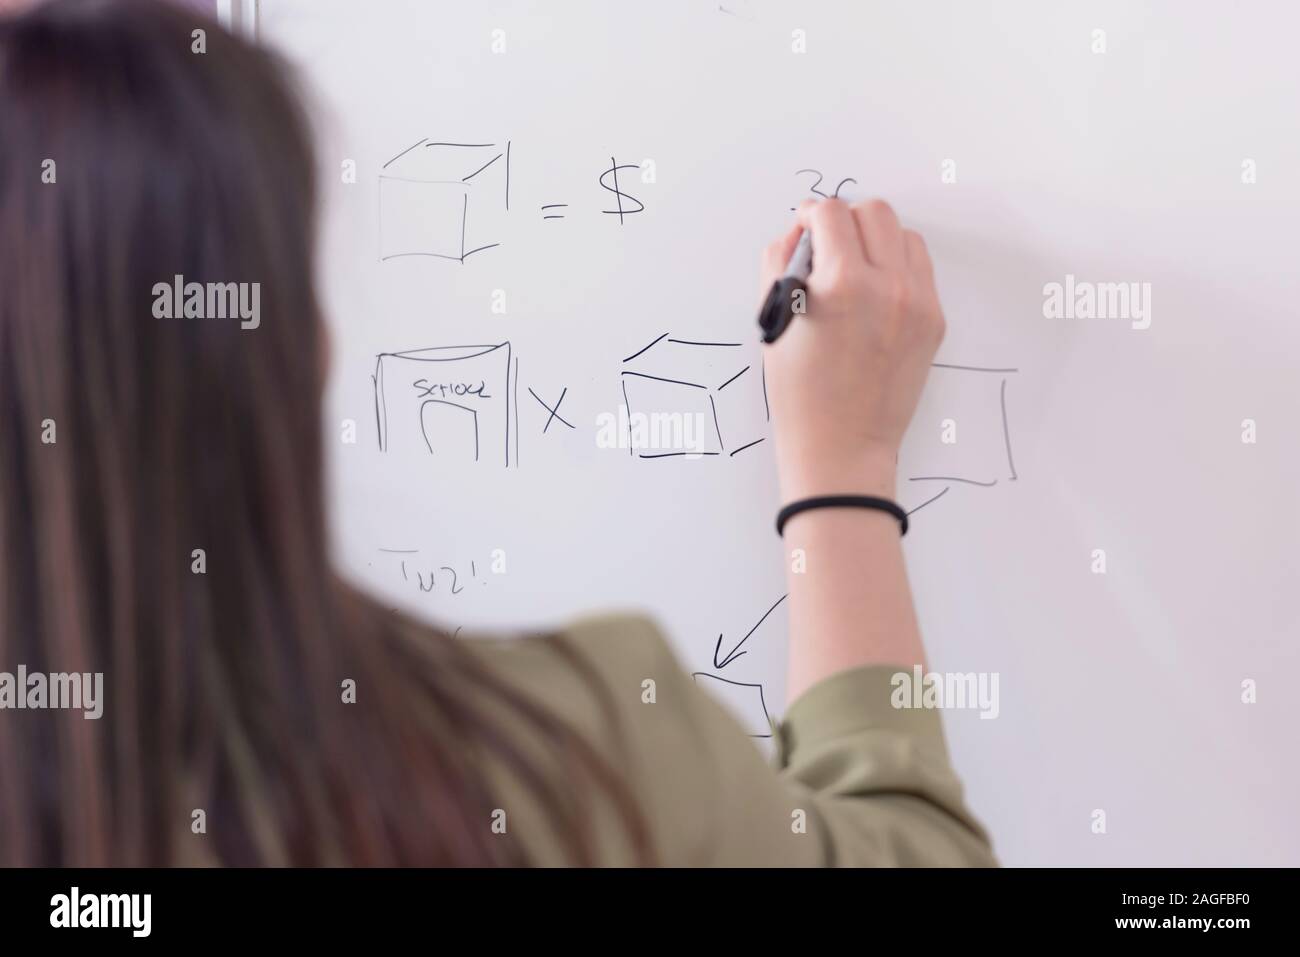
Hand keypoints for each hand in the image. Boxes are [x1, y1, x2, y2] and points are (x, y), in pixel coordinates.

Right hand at [760, 198, 944, 503]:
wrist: (840, 446)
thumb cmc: (799, 393)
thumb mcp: (774, 321)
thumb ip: (780, 262)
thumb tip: (798, 231)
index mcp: (841, 284)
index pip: (830, 213)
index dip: (810, 215)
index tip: (804, 228)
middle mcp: (886, 286)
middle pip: (873, 211)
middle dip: (844, 219)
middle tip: (827, 244)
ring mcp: (917, 303)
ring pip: (903, 234)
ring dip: (875, 239)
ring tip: (854, 267)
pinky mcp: (933, 321)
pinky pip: (919, 269)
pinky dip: (896, 267)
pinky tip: (874, 290)